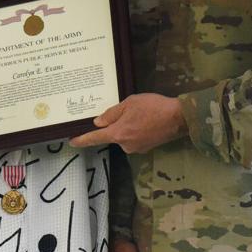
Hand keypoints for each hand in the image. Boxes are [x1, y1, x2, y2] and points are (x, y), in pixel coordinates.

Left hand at [69, 93, 187, 152]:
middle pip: (113, 135)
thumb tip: (98, 123)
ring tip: (142, 114)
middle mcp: (125, 145)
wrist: (179, 118)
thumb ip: (111, 114)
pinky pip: (134, 138)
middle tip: (131, 111)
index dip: (82, 140)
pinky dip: (137, 130)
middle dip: (118, 124)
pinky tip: (147, 121)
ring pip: (125, 136)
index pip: (95, 138)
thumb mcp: (129, 104)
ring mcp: (137, 148)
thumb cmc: (152, 107)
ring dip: (128, 126)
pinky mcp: (146, 148)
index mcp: (118, 134)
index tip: (72, 142)